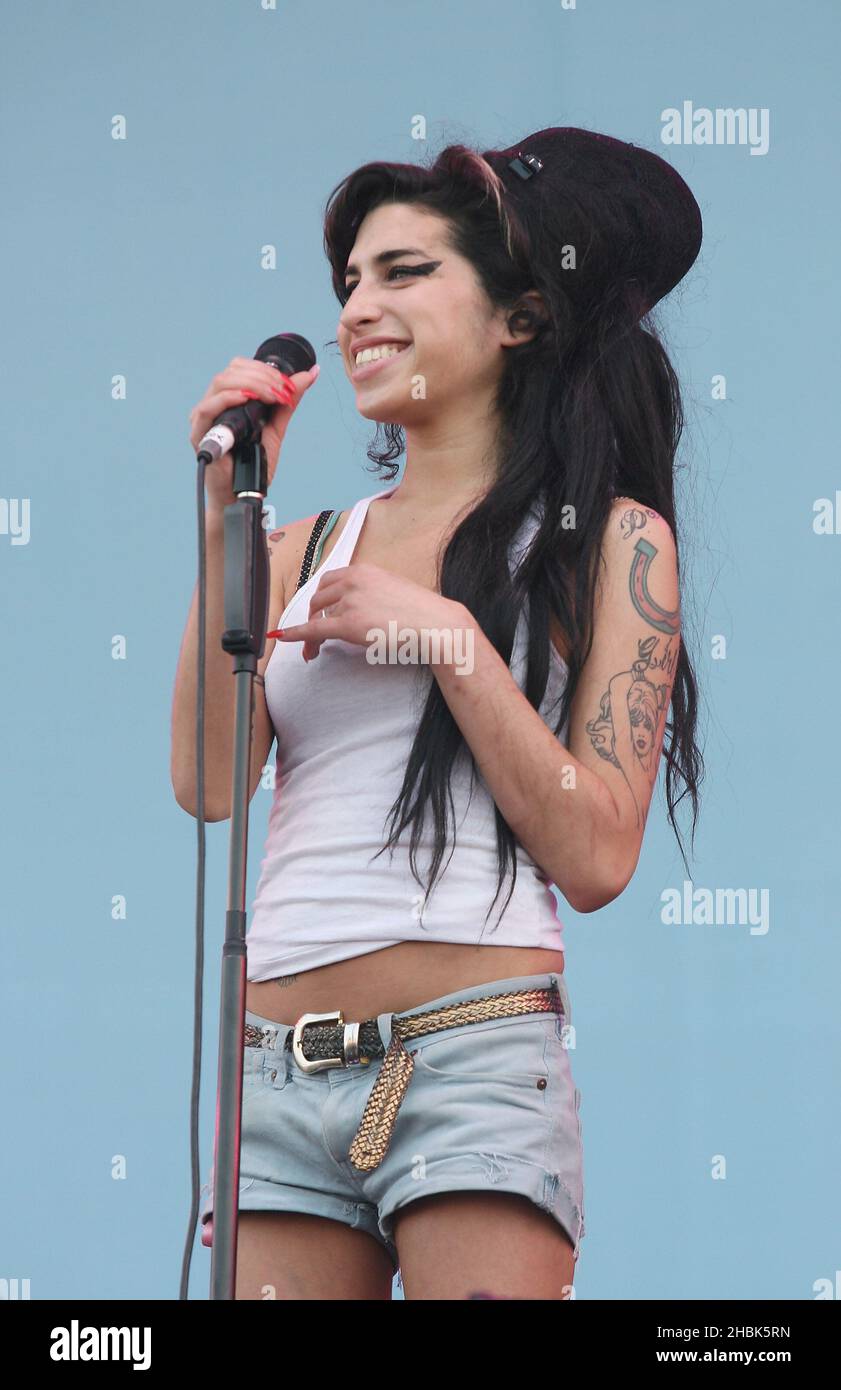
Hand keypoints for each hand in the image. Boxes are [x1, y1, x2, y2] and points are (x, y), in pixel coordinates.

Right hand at [188, 356, 319, 510]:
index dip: (265, 370)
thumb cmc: (253, 463)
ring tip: (273, 395)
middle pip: (232, 371)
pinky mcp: (199, 434)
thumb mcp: (276, 427)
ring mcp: (204, 418)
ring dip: (251, 384)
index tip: (289, 384)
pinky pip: (208, 409)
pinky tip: (246, 398)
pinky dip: (227, 398)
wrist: (243, 493)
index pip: (240, 368)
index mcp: (228, 399)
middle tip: (284, 390)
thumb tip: (310, 374)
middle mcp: (214, 404)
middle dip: (263, 376)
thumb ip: (288, 402)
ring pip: (221, 383)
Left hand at [269, 563, 467, 664]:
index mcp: (365, 571)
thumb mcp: (394, 591)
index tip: (319, 613)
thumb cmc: (422, 613)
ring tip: (313, 651)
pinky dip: (295, 634)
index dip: (321, 600)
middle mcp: (353, 581)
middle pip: (319, 599)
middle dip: (313, 617)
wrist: (435, 624)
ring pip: (317, 616)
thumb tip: (361, 609)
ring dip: (310, 633)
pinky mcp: (347, 623)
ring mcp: (349, 601)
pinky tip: (283, 639)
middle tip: (314, 636)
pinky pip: (312, 629)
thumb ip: (373, 593)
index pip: (329, 581)